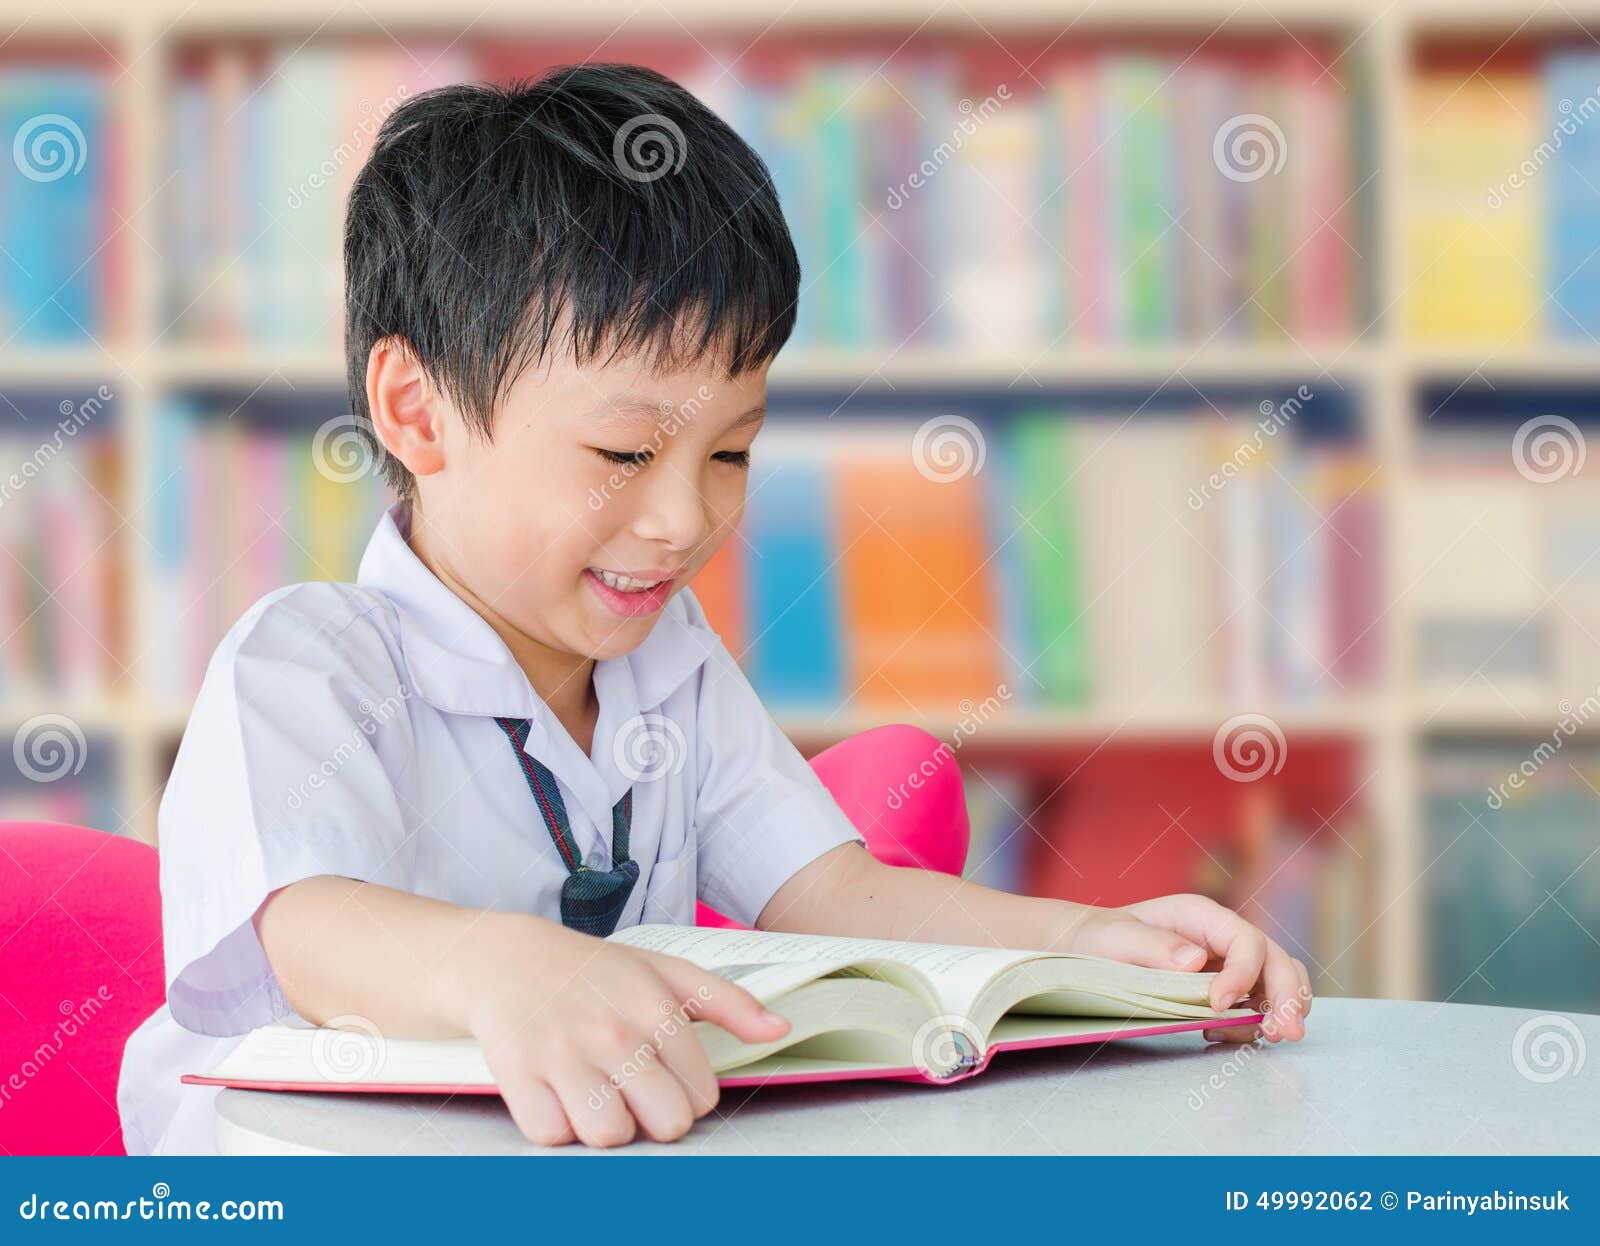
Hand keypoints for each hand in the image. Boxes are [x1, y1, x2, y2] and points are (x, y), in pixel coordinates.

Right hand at [465, 920, 789, 1146]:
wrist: (504, 958)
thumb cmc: (593, 971)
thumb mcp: (665, 971)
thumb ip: (728, 1003)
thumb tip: (780, 1028)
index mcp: (657, 1008)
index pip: (702, 1095)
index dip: (684, 1093)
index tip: (661, 1075)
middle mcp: (615, 1032)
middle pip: (667, 1124)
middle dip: (652, 1117)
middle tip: (630, 1090)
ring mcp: (565, 1054)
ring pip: (610, 1137)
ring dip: (602, 1125)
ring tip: (592, 1091)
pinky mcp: (519, 1074)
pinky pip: (553, 1137)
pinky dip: (554, 1125)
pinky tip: (555, 1093)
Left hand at [1064, 893, 1311, 1043]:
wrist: (1089, 951)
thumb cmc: (1100, 938)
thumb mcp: (1115, 938)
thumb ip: (1152, 946)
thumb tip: (1196, 960)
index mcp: (1200, 916)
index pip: (1244, 940)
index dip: (1242, 973)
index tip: (1219, 1005)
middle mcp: (1221, 936)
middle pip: (1275, 959)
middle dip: (1287, 995)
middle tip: (1286, 1032)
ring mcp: (1227, 961)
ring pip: (1278, 978)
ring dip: (1283, 1007)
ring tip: (1270, 1036)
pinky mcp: (1225, 987)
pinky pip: (1258, 1002)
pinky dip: (1256, 1021)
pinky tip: (1223, 1036)